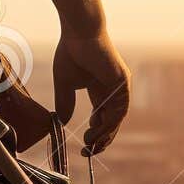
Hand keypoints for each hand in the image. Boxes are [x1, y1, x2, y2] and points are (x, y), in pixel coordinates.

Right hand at [52, 28, 129, 156]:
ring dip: (104, 134)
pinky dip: (108, 124)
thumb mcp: (65, 84)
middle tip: (88, 152)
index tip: (84, 146)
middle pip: (111, 121)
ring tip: (89, 144)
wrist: (79, 32)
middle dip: (101, 138)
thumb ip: (66, 103)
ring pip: (116, 119)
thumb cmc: (72, 51)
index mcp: (101, 89)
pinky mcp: (122, 82)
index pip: (102, 116)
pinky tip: (95, 132)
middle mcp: (113, 89)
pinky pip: (118, 110)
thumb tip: (61, 122)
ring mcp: (120, 86)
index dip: (94, 133)